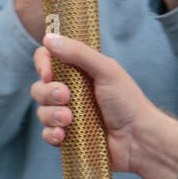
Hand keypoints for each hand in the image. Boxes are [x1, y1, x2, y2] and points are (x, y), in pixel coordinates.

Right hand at [32, 34, 177, 178]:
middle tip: (66, 97)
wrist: (138, 140)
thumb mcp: (106, 70)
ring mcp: (68, 114)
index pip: (47, 59)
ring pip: (41, 111)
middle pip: (40, 87)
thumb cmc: (127, 102)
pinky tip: (63, 135)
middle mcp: (71, 91)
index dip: (43, 64)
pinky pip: (47, 134)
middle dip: (48, 93)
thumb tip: (49, 38)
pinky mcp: (68, 137)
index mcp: (79, 71)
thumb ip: (78, 53)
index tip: (49, 73)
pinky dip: (51, 134)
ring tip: (69, 120)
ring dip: (51, 115)